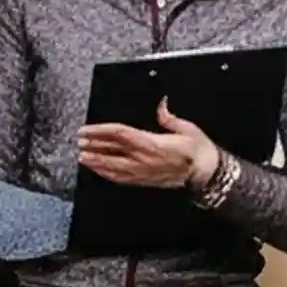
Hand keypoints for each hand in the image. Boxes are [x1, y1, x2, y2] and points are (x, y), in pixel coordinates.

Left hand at [77, 98, 220, 188]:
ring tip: (83, 158)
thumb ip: (169, 117)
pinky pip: (121, 179)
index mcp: (150, 143)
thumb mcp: (186, 128)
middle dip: (93, 147)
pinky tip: (100, 172)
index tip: (86, 130)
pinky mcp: (145, 181)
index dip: (99, 132)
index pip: (118, 135)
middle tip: (79, 143)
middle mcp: (143, 160)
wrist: (207, 174)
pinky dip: (108, 175)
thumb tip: (162, 105)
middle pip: (111, 152)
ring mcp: (142, 173)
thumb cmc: (198, 151)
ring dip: (96, 163)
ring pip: (113, 168)